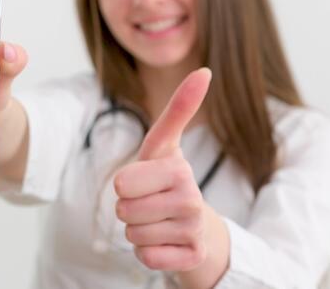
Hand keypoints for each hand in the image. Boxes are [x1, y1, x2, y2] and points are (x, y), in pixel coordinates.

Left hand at [113, 68, 211, 270]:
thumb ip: (179, 109)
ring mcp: (193, 230)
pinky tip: (165, 242)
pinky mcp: (192, 258)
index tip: (137, 181)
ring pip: (134, 235)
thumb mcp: (164, 145)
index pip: (123, 183)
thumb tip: (205, 71)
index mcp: (178, 169)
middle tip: (147, 203)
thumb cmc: (168, 180)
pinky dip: (148, 253)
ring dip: (137, 231)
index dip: (124, 185)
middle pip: (124, 211)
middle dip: (127, 210)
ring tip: (157, 221)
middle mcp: (191, 198)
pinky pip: (147, 258)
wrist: (199, 229)